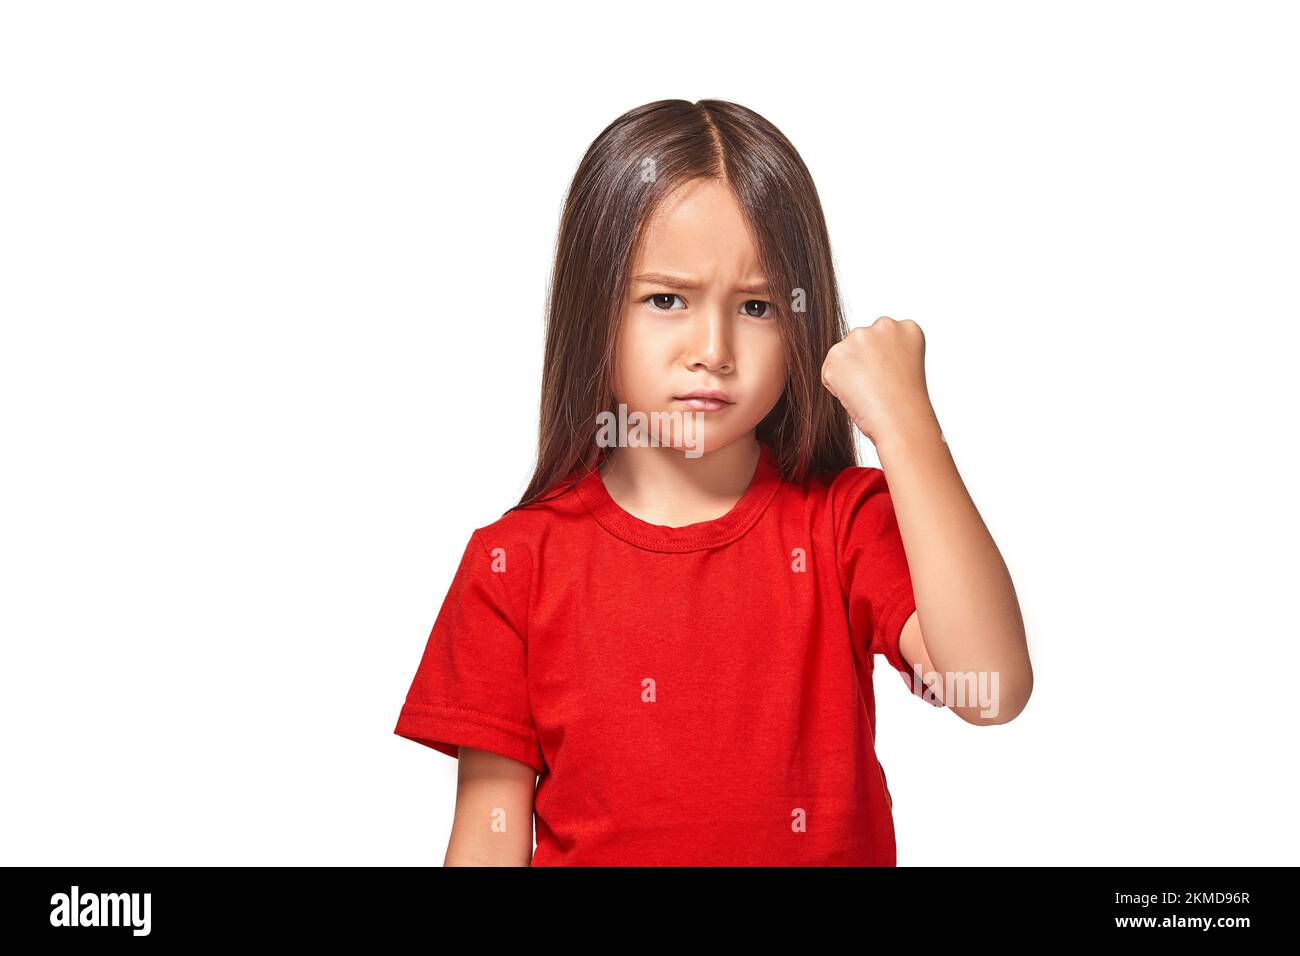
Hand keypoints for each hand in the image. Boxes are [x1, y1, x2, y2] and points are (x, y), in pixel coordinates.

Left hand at [821, 316, 939, 446]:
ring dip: (849, 374)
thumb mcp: (905, 366)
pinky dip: (837, 387)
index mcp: (906, 328)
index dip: (884, 364)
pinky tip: (856, 396)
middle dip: (863, 363)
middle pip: (860, 343)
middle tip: (878, 386)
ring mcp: (858, 337)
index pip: (882, 340)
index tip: (892, 378)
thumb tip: (859, 355)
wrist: (901, 420)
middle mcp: (883, 325)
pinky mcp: (836, 354)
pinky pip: (829, 373)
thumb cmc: (905, 404)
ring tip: (869, 392)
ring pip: (843, 356)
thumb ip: (886, 351)